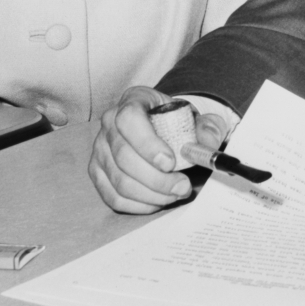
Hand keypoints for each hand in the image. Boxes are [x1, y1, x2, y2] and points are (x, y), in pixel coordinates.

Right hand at [89, 86, 226, 213]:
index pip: (129, 119)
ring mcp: (100, 149)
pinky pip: (113, 196)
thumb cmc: (176, 121)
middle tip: (183, 186)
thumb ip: (207, 128)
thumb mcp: (196, 118)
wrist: (162, 126)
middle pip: (124, 156)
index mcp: (133, 100)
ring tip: (176, 194)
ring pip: (119, 180)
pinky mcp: (97, 172)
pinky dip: (139, 205)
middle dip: (157, 179)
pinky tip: (159, 201)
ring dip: (151, 194)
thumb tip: (207, 145)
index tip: (171, 162)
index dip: (148, 144)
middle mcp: (109, 122)